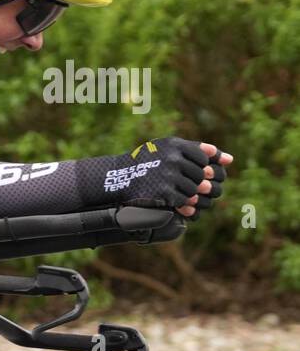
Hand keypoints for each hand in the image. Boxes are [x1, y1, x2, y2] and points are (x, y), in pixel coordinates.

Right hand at [90, 137, 229, 220]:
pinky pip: (184, 200)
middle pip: (201, 175)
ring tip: (183, 194)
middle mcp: (172, 159)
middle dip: (200, 183)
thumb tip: (230, 160)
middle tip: (192, 187)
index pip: (203, 159)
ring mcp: (168, 177)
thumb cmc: (149, 160)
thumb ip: (199, 150)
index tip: (193, 171)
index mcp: (175, 145)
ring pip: (194, 189)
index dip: (202, 168)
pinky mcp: (163, 193)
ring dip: (192, 195)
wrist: (120, 176)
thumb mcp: (169, 148)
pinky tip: (179, 203)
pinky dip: (185, 205)